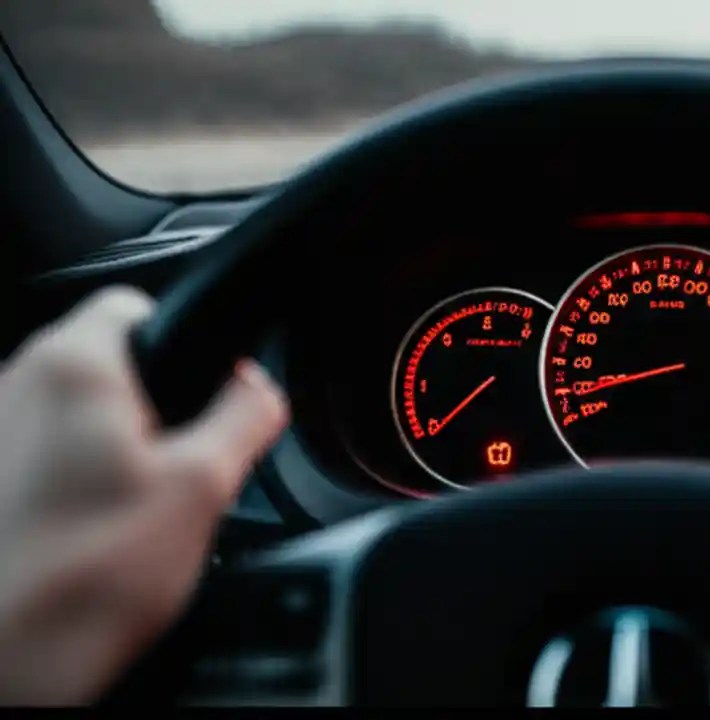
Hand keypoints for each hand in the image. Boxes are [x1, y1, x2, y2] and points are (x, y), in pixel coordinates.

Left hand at [0, 287, 288, 704]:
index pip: (137, 303)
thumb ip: (245, 418)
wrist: (3, 660)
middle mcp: (13, 384)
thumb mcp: (203, 489)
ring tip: (121, 518)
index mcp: (72, 366)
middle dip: (146, 411)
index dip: (186, 344)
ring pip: (68, 416)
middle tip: (169, 476)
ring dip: (101, 451)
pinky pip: (35, 458)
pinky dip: (63, 485)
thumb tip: (261, 387)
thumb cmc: (81, 581)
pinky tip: (81, 539)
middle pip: (104, 365)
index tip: (202, 396)